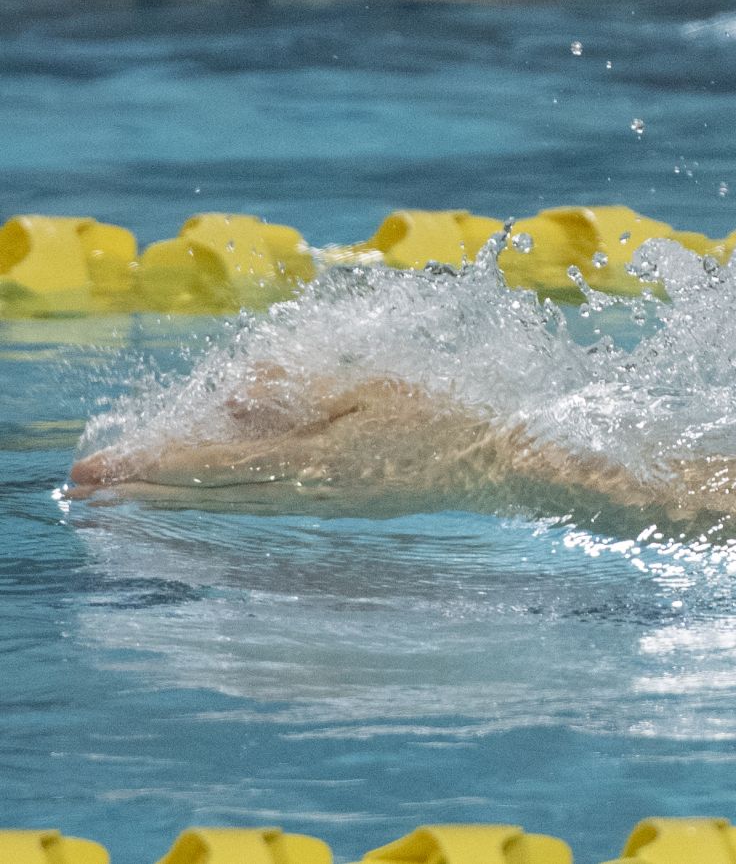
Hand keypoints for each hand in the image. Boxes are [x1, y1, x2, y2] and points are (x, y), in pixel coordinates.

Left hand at [67, 362, 505, 503]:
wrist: (495, 466)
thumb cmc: (441, 416)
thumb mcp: (369, 387)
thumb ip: (299, 391)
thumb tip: (234, 393)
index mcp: (313, 463)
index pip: (210, 465)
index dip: (150, 466)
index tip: (98, 470)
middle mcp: (306, 494)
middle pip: (205, 495)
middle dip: (142, 491)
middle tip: (83, 489)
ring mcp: (321, 505)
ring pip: (226, 503)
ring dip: (169, 498)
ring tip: (121, 495)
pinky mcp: (335, 504)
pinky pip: (257, 501)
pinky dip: (212, 496)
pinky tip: (195, 492)